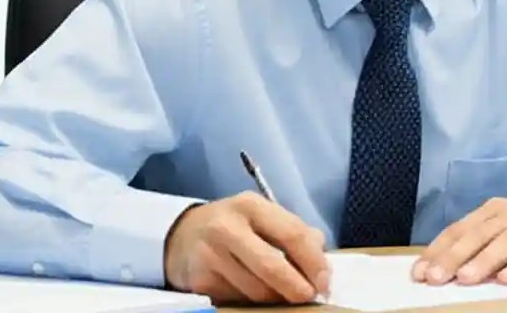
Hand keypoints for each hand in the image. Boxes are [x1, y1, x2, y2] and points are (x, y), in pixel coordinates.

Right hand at [163, 192, 329, 304]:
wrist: (181, 236)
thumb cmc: (234, 226)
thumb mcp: (262, 217)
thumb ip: (294, 232)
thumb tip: (322, 260)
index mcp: (251, 205)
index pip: (292, 234)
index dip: (313, 262)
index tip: (324, 282)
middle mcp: (227, 227)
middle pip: (272, 266)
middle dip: (297, 287)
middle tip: (309, 297)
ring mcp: (210, 254)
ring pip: (256, 290)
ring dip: (276, 298)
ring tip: (282, 294)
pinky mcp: (200, 280)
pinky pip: (237, 299)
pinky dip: (252, 301)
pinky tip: (254, 292)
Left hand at [411, 192, 506, 286]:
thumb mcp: (506, 232)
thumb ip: (479, 246)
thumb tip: (441, 267)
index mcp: (494, 211)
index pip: (460, 229)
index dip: (438, 250)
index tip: (419, 272)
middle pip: (479, 235)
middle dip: (454, 257)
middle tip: (435, 277)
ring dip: (485, 260)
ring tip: (465, 278)